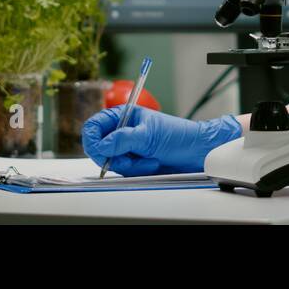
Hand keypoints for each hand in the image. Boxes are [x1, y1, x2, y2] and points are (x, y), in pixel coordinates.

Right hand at [81, 105, 240, 175]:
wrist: (196, 153)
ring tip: (149, 159)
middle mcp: (122, 131)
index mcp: (123, 116)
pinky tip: (151, 164)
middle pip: (99, 148)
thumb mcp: (149, 134)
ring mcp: (127, 149)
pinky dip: (136, 171)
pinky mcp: (134, 164)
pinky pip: (123, 172)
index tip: (99, 150)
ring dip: (130, 165)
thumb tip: (102, 146)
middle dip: (114, 156)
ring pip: (111, 162)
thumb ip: (122, 139)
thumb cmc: (178, 135)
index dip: (92, 139)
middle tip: (128, 157)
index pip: (94, 126)